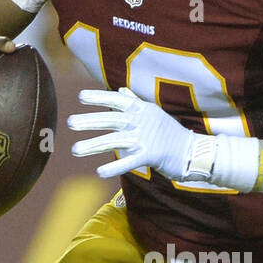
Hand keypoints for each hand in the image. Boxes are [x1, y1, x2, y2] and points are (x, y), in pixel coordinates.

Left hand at [67, 88, 195, 181]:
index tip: (80, 97)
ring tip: (75, 150)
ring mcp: (146, 138)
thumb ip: (135, 102)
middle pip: (112, 120)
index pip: (117, 100)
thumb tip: (121, 91)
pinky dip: (115, 167)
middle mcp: (142, 121)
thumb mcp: (153, 113)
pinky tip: (99, 172)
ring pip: (115, 141)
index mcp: (142, 110)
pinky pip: (130, 162)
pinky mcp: (151, 156)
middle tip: (69, 123)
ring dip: (94, 145)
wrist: (193, 151)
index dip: (99, 98)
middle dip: (90, 121)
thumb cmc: (170, 133)